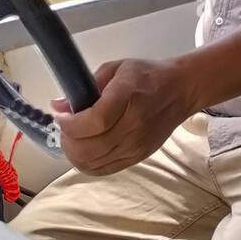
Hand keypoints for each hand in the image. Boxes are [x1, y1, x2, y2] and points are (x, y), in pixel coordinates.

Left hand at [51, 58, 199, 175]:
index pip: (95, 122)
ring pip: (93, 163)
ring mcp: (137, 145)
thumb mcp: (116, 69)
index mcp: (128, 98)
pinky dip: (88, 164)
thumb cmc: (148, 75)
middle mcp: (134, 126)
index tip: (61, 117)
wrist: (181, 90)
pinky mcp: (139, 157)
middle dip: (67, 141)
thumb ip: (86, 85)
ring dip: (74, 154)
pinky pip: (104, 170)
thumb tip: (59, 106)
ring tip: (73, 139)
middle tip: (64, 128)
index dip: (70, 124)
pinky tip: (85, 150)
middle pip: (90, 148)